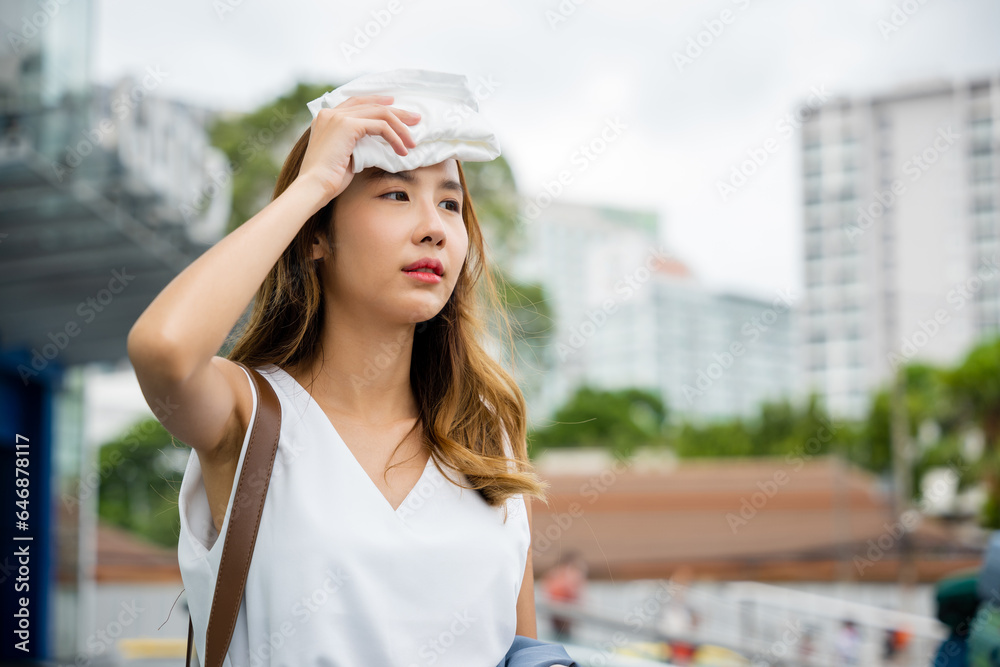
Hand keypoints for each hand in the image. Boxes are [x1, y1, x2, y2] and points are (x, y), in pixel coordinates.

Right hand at [297, 94, 420, 201]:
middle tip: (415, 120)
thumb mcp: (344, 155)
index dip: (377, 102)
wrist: (314, 187)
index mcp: (326, 118)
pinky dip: (395, 138)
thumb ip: (356, 143)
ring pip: (380, 113)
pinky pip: (380, 126)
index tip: (395, 106)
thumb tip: (378, 143)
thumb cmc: (327, 180)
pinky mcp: (347, 125)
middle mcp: (331, 113)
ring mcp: (338, 117)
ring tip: (412, 142)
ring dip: (400, 127)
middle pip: (372, 105)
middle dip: (397, 112)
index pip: (357, 102)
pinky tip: (402, 151)